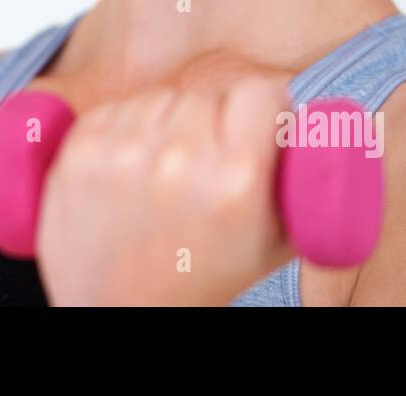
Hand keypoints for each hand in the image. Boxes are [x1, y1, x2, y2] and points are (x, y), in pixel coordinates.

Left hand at [34, 54, 295, 305]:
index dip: (263, 108)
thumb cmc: (201, 277)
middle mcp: (178, 160)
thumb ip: (302, 180)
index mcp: (236, 180)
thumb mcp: (276, 239)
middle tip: (205, 163)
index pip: (260, 92)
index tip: (257, 123)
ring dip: (165, 123)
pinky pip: (114, 109)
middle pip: (206, 97)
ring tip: (163, 171)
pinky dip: (123, 128)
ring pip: (159, 99)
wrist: (121, 313)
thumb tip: (325, 125)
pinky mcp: (80, 153)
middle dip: (210, 123)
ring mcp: (122, 154)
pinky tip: (129, 166)